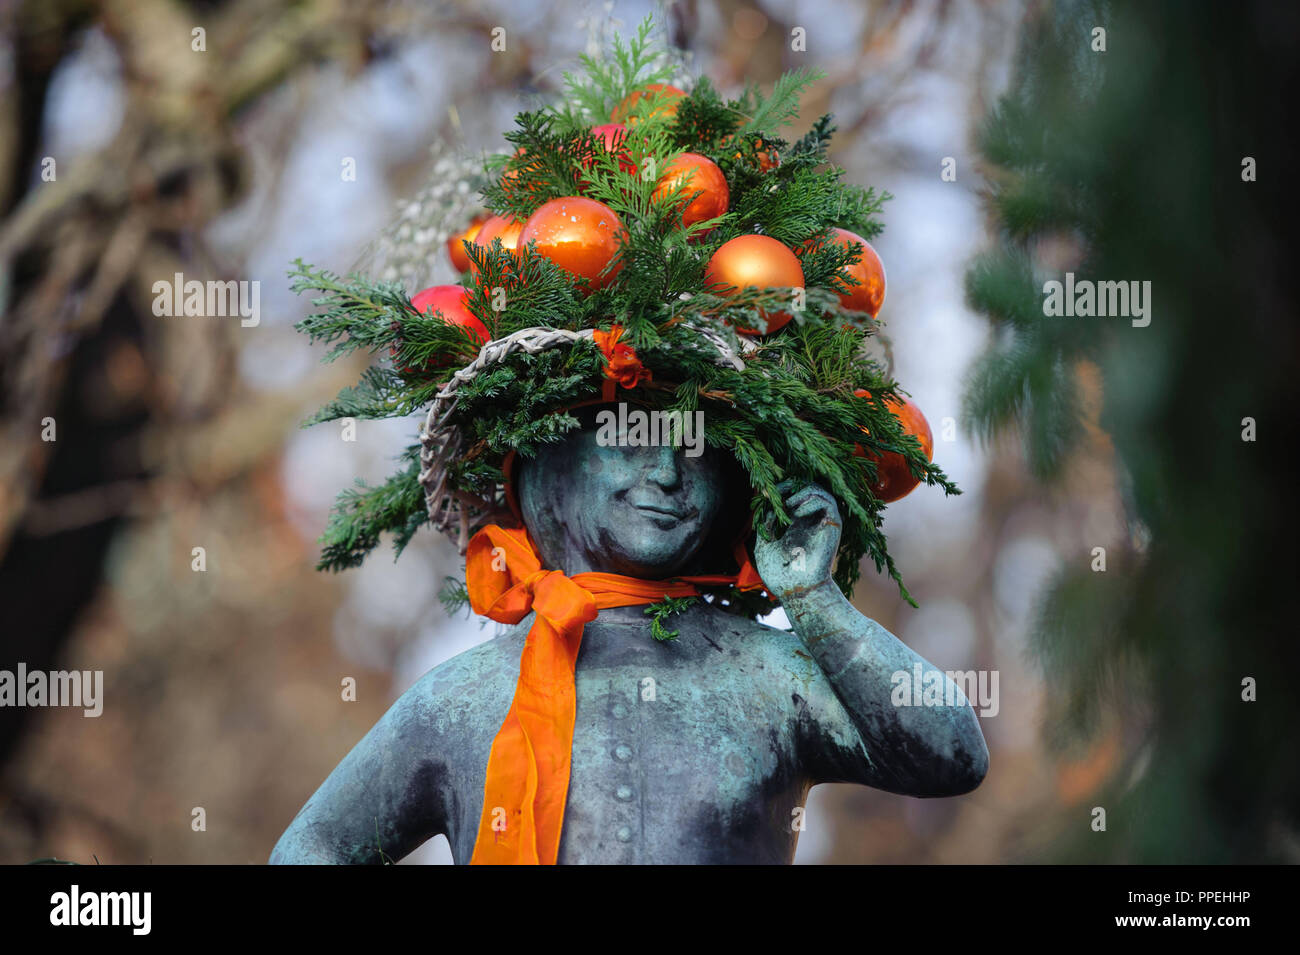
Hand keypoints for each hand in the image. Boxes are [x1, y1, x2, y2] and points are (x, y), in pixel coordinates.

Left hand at [754, 482, 840, 599]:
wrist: (795, 591)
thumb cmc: (779, 573)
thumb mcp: (764, 542)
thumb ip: (765, 522)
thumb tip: (768, 504)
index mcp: (795, 524)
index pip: (793, 494)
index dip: (780, 488)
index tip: (764, 493)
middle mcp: (810, 521)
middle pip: (808, 487)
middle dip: (791, 484)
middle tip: (776, 492)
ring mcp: (822, 522)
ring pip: (821, 491)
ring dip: (802, 491)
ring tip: (788, 505)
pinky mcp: (832, 526)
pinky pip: (828, 502)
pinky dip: (811, 500)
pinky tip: (795, 513)